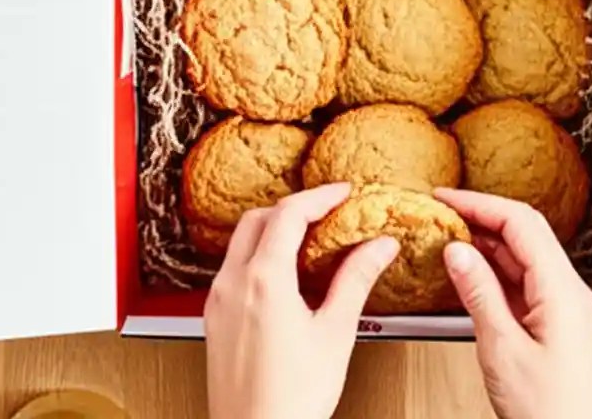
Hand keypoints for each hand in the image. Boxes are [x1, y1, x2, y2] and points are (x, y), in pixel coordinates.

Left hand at [204, 183, 398, 418]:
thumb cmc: (291, 399)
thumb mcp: (335, 333)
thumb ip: (355, 280)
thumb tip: (378, 247)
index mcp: (263, 280)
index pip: (289, 214)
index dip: (320, 196)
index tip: (343, 193)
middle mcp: (232, 284)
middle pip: (258, 219)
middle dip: (293, 208)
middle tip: (327, 212)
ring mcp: (217, 302)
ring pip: (240, 244)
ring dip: (273, 232)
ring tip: (310, 243)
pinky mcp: (214, 320)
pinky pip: (232, 271)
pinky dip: (258, 258)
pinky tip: (285, 278)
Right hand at [434, 188, 591, 418]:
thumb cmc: (554, 414)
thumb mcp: (503, 350)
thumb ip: (480, 295)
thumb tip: (458, 253)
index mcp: (562, 290)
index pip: (521, 223)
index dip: (480, 203)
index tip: (446, 197)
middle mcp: (569, 294)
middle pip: (525, 235)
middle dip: (482, 217)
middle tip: (442, 213)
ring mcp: (564, 310)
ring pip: (524, 260)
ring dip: (487, 245)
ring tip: (449, 238)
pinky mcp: (557, 329)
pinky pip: (525, 286)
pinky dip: (495, 274)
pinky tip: (471, 277)